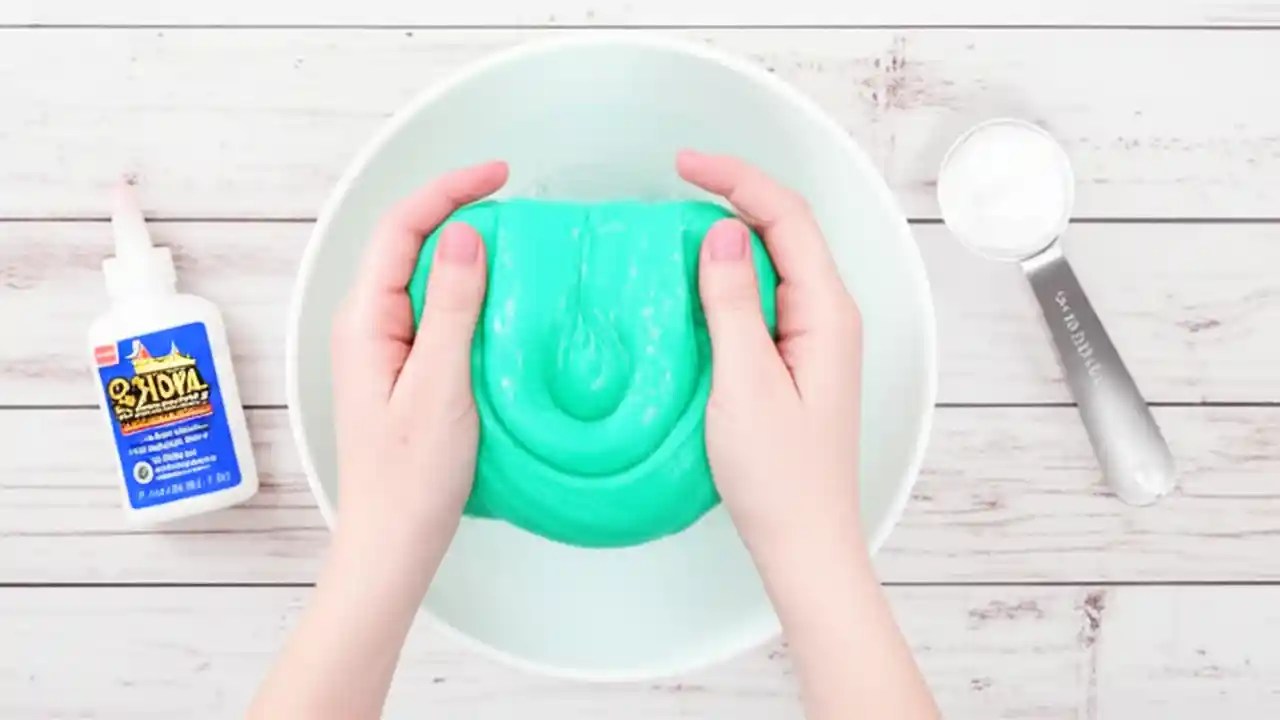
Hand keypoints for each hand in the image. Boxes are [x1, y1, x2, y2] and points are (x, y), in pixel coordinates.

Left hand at [330, 160, 506, 564]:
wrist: (394, 542)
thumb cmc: (412, 475)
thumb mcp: (440, 386)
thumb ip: (453, 308)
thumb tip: (465, 235)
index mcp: (365, 321)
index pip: (401, 230)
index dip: (447, 191)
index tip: (501, 175)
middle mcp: (368, 325)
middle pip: (409, 245)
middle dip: (458, 213)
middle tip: (518, 207)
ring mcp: (385, 347)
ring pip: (424, 278)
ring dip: (466, 253)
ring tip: (519, 245)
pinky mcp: (405, 369)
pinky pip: (435, 312)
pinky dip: (469, 294)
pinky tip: (504, 302)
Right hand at [677, 150, 862, 564]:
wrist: (803, 540)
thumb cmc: (778, 474)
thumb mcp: (745, 383)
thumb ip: (734, 305)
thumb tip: (726, 233)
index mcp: (827, 312)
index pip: (787, 218)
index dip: (738, 179)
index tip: (684, 164)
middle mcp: (830, 316)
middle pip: (787, 230)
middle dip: (737, 194)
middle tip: (677, 181)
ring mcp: (816, 338)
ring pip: (777, 262)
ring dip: (734, 233)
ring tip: (678, 220)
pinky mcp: (797, 360)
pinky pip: (767, 298)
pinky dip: (733, 276)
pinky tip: (697, 281)